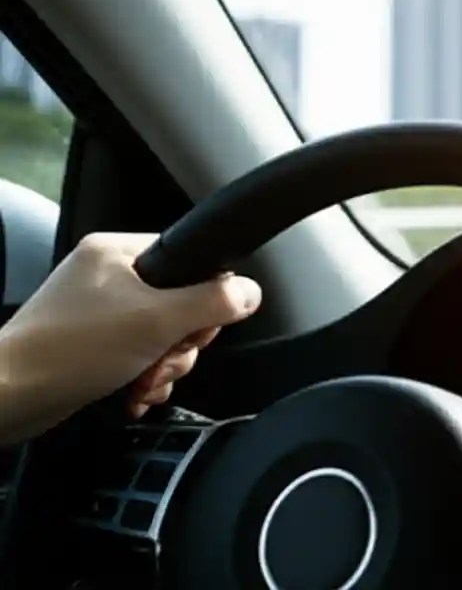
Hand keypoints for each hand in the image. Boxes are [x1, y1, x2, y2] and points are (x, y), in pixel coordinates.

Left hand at [0, 233, 260, 441]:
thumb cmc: (75, 350)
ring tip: (145, 382)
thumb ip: (213, 302)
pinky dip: (144, 375)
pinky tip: (136, 393)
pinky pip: (138, 352)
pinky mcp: (89, 343)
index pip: (188, 261)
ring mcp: (96, 310)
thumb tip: (252, 292)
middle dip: (181, 342)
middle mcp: (107, 274)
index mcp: (118, 250)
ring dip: (165, 365)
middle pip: (180, 302)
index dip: (205, 297)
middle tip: (164, 359)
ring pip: (162, 333)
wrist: (9, 396)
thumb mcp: (158, 321)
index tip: (195, 328)